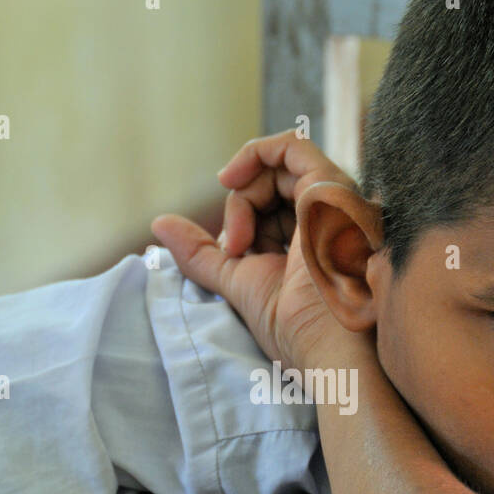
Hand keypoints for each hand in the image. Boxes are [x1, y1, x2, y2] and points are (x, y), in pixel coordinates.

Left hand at [150, 129, 359, 368]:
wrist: (322, 347)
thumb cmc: (292, 326)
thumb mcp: (235, 280)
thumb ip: (200, 252)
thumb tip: (159, 223)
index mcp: (315, 235)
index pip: (272, 203)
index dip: (242, 215)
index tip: (231, 250)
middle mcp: (330, 214)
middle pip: (273, 181)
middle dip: (240, 204)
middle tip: (235, 247)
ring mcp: (334, 202)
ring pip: (277, 165)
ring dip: (243, 195)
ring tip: (241, 241)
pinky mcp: (332, 190)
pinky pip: (293, 146)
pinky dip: (256, 152)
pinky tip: (231, 178)